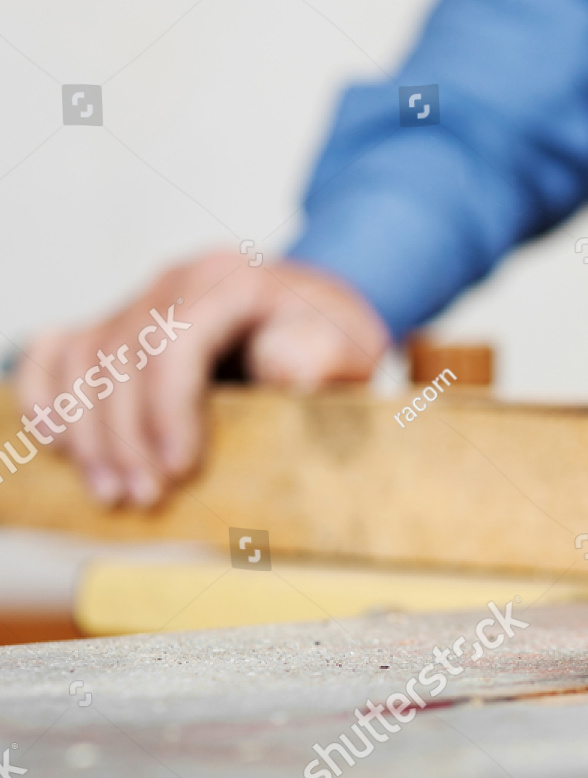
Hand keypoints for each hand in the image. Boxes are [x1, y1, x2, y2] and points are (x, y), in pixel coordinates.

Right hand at [17, 252, 388, 505]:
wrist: (319, 312)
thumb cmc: (332, 337)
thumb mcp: (350, 345)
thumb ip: (320, 355)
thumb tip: (276, 367)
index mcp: (231, 281)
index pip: (175, 341)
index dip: (167, 409)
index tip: (178, 470)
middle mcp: (176, 281)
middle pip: (122, 357)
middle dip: (126, 436)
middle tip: (145, 496)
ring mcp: (141, 299)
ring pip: (84, 360)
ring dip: (88, 432)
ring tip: (113, 491)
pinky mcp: (118, 323)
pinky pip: (59, 349)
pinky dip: (47, 394)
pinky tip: (59, 443)